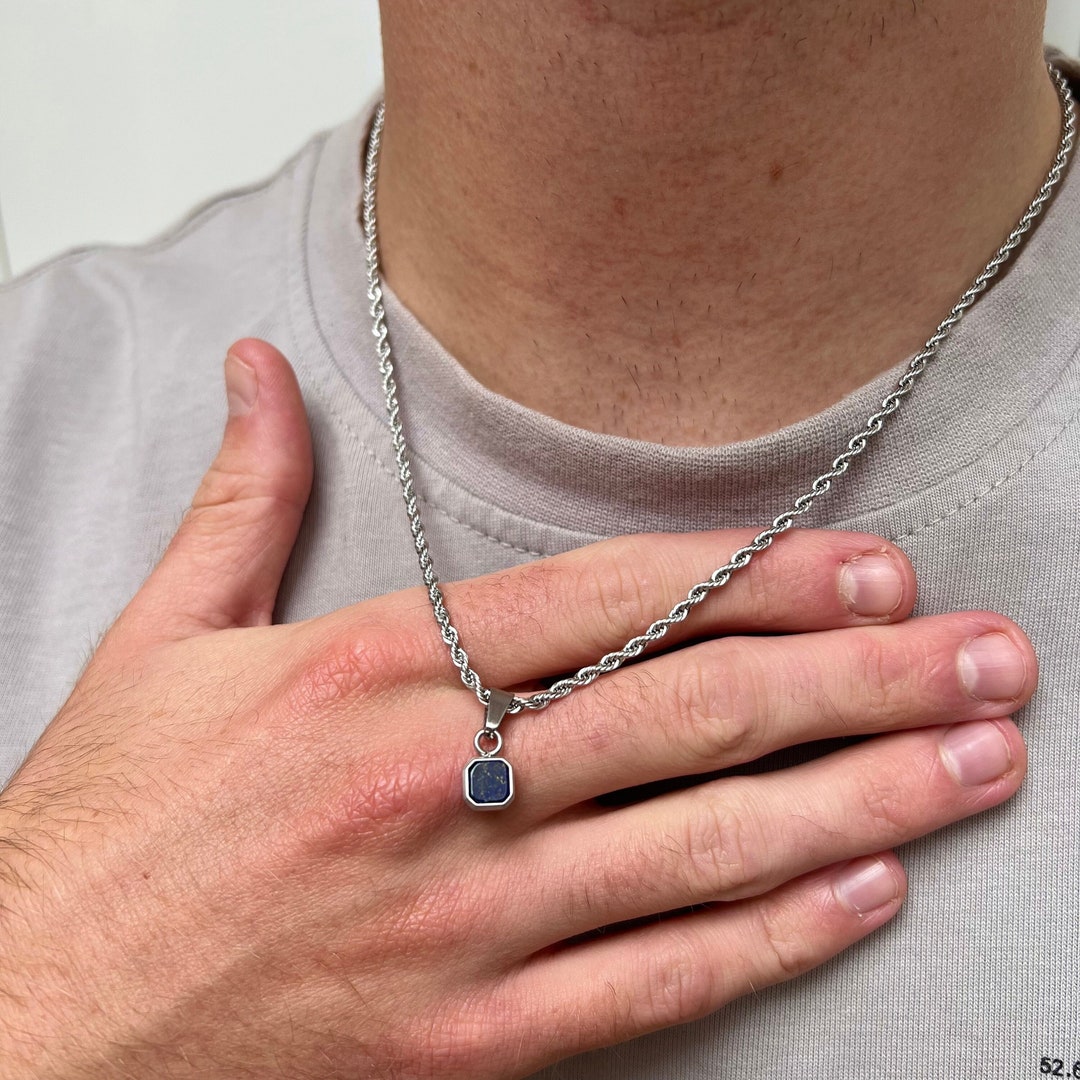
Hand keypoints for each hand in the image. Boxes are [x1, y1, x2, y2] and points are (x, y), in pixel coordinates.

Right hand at [0, 340, 1034, 1078]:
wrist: (34, 1018)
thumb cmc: (104, 825)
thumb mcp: (163, 640)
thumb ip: (242, 500)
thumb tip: (253, 374)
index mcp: (374, 674)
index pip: (612, 602)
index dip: (757, 579)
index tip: (869, 567)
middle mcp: (438, 787)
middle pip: (693, 716)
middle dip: (861, 680)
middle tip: (988, 658)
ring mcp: (463, 918)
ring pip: (703, 847)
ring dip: (861, 800)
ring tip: (975, 765)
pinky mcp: (468, 1036)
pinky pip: (652, 980)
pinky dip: (768, 935)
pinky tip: (863, 891)